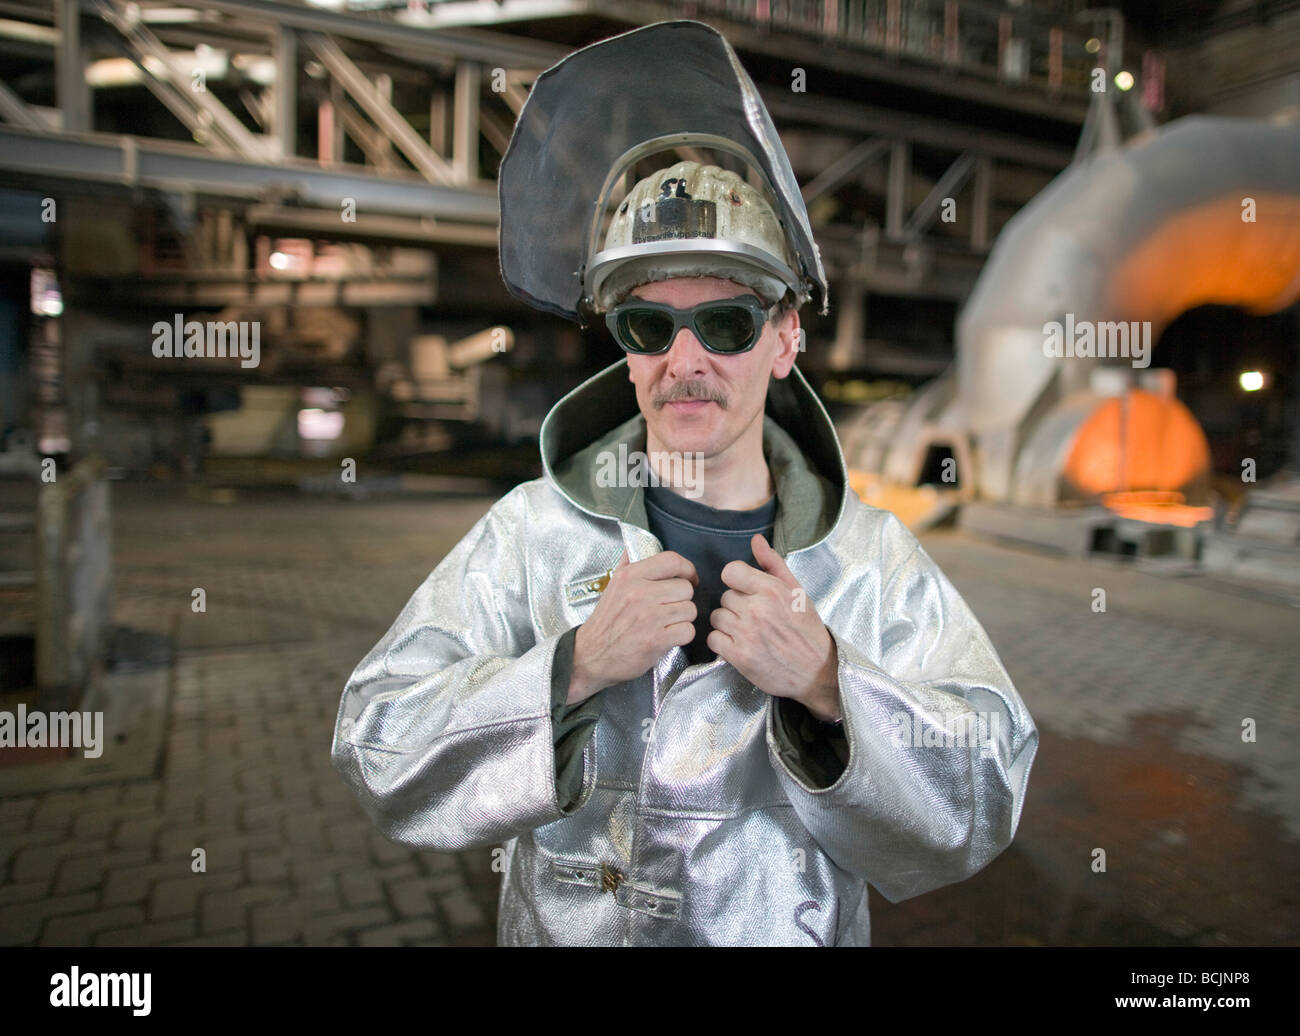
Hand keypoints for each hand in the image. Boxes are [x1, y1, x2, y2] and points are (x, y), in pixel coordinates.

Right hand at [567, 550, 698, 704]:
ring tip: (667, 623)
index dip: (687, 569)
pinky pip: (688, 631)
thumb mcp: (611, 586)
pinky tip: (668, 636)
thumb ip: (626, 564)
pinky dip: (681, 636)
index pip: (672, 560)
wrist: (590, 655)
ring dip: (683, 619)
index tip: (688, 578)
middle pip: (686, 588)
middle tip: (671, 607)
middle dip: (683, 599)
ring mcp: (649, 617)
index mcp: (630, 576)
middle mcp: (640, 593)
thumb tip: (635, 545)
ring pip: (690, 610)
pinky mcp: (656, 639)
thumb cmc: (604, 623)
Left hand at [707, 534, 840, 721]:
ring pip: (716, 617)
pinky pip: (713, 639)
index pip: (730, 571)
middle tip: (754, 618)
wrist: (817, 671)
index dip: (736, 582)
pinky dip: (722, 643)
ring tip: (747, 632)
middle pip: (724, 596)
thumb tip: (756, 540)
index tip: (746, 592)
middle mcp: (757, 609)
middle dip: (735, 606)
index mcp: (772, 590)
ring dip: (727, 624)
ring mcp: (747, 633)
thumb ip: (773, 564)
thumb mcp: (796, 591)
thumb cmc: (807, 630)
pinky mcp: (739, 656)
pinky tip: (739, 645)